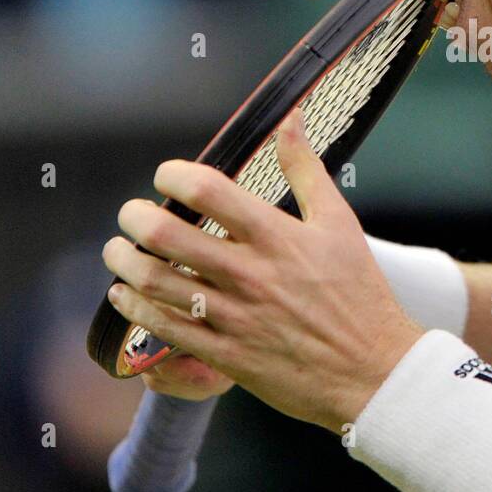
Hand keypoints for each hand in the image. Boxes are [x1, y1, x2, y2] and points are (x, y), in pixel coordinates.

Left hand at [101, 110, 422, 431]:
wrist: (373, 370)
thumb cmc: (360, 294)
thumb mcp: (340, 222)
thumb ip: (307, 169)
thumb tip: (291, 120)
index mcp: (277, 236)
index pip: (207, 190)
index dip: (173, 175)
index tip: (166, 177)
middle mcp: (250, 273)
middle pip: (167, 235)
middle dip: (135, 218)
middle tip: (131, 214)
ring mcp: (234, 316)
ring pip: (156, 283)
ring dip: (125, 262)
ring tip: (118, 251)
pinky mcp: (225, 354)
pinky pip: (165, 329)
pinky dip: (136, 310)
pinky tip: (126, 297)